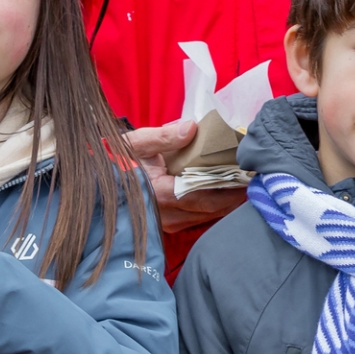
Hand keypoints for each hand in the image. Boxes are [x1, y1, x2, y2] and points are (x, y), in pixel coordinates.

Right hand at [129, 119, 245, 233]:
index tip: (248, 176)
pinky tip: (227, 194)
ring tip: (244, 185)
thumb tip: (191, 127)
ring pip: (206, 217)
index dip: (229, 188)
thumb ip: (163, 136)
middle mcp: (167, 214)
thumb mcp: (136, 143)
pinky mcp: (169, 226)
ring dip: (226, 203)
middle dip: (234, 196)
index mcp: (160, 194)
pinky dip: (214, 207)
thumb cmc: (118, 161)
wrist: (100, 182)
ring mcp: (168, 224)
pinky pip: (198, 219)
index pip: (204, 195)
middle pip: (211, 209)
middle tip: (254, 180)